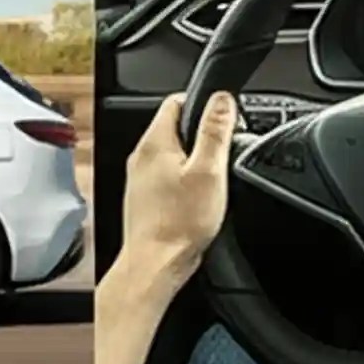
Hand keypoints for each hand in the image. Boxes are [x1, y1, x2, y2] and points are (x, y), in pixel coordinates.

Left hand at [119, 91, 237, 290]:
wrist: (155, 264)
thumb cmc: (178, 224)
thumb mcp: (208, 171)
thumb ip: (215, 131)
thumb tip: (222, 99)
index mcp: (154, 142)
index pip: (175, 101)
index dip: (203, 103)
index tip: (222, 118)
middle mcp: (141, 157)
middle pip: (175, 127)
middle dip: (201, 134)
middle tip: (222, 152)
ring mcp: (140, 178)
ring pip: (171, 153)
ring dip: (193, 159)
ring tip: (212, 178)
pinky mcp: (145, 197)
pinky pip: (167, 176)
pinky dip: (184, 180)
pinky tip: (197, 198)